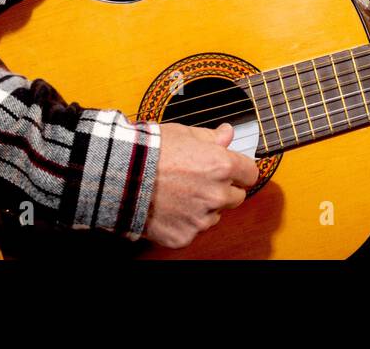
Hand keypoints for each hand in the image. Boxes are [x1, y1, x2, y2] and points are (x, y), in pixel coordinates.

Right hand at [144, 122, 257, 248]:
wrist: (118, 177)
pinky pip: (193, 230)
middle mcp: (216, 194)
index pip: (251, 173)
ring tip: (180, 194)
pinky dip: (185, 222)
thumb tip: (227, 134)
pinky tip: (170, 208)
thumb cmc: (149, 152)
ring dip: (205, 207)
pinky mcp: (184, 235)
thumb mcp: (184, 134)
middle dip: (224, 189)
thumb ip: (211, 137)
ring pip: (215, 215)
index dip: (241, 170)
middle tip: (200, 181)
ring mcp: (200, 218)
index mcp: (222, 166)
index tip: (234, 170)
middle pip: (237, 197)